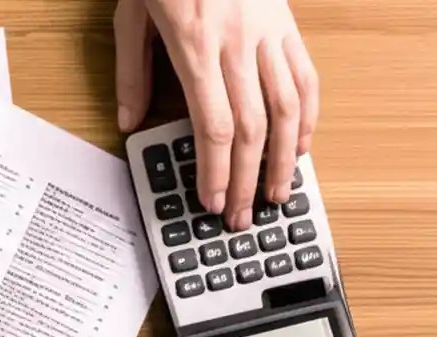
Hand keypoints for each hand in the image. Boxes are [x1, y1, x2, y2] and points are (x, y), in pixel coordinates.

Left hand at [114, 0, 319, 230]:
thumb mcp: (130, 17)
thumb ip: (130, 74)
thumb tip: (128, 123)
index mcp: (195, 44)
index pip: (213, 125)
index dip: (214, 171)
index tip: (210, 201)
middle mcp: (237, 42)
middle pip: (251, 128)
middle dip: (244, 179)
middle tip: (241, 216)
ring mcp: (268, 31)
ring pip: (288, 107)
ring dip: (284, 159)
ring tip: (276, 195)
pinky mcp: (287, 22)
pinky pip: (306, 76)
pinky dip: (308, 116)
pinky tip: (301, 146)